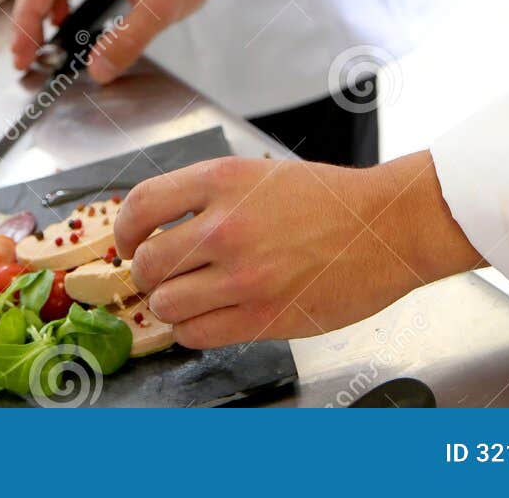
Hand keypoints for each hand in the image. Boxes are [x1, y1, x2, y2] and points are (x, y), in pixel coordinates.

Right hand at [10, 0, 302, 74]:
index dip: (26, 20)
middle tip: (24, 61)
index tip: (22, 54)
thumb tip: (96, 71)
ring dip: (40, 17)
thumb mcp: (161, 9)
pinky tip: (64, 28)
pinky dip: (59, 9)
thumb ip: (127, 41)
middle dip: (27, 22)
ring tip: (38, 50)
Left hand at [117, 151, 483, 348]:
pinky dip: (192, 330)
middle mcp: (225, 227)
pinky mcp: (261, 317)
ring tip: (190, 297)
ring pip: (166, 304)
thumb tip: (159, 227)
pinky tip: (209, 316)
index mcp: (222, 180)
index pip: (141, 206)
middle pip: (147, 263)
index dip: (125, 230)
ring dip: (170, 305)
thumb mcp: (258, 175)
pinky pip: (196, 334)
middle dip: (148, 273)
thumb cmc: (329, 200)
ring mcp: (242, 276)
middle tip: (162, 274)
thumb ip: (209, 197)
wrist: (383, 227)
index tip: (128, 241)